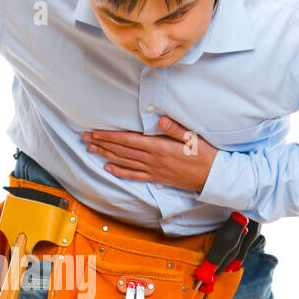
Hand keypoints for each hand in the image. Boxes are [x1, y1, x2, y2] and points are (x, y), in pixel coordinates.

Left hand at [82, 117, 217, 192]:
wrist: (212, 176)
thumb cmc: (204, 154)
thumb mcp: (192, 137)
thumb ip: (175, 129)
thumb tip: (160, 119)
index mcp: (159, 147)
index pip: (129, 140)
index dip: (110, 136)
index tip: (96, 133)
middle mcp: (152, 160)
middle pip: (122, 151)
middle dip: (102, 144)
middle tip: (86, 139)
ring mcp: (153, 170)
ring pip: (124, 162)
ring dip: (106, 156)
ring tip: (92, 150)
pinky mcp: (156, 178)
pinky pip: (134, 176)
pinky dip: (120, 172)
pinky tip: (108, 169)